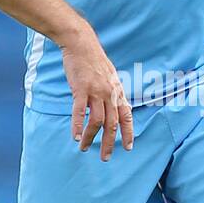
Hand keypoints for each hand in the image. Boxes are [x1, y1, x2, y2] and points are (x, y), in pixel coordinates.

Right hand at [60, 26, 133, 160]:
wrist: (82, 44)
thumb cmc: (94, 61)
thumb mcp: (110, 77)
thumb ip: (113, 93)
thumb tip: (118, 106)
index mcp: (117, 91)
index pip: (127, 116)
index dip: (129, 133)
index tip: (128, 148)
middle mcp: (110, 93)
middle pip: (113, 124)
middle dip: (109, 143)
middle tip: (105, 158)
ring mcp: (96, 91)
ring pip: (97, 121)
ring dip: (91, 137)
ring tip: (84, 147)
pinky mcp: (81, 89)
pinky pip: (80, 111)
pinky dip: (78, 125)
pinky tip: (74, 136)